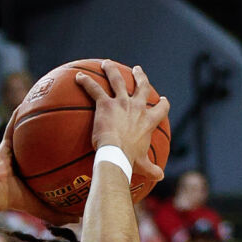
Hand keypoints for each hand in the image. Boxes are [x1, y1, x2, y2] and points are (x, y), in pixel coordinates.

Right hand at [0, 111, 74, 224]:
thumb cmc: (18, 200)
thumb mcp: (44, 208)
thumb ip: (61, 214)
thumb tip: (79, 219)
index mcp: (35, 171)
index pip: (53, 158)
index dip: (65, 149)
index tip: (81, 139)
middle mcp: (26, 157)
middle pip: (43, 139)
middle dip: (55, 127)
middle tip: (70, 116)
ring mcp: (15, 148)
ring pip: (28, 128)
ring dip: (37, 114)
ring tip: (51, 100)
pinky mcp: (5, 142)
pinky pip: (13, 124)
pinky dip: (19, 113)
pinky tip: (29, 100)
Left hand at [75, 61, 170, 190]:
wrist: (116, 155)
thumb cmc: (129, 161)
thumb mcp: (143, 165)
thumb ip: (152, 169)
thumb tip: (160, 177)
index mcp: (148, 120)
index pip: (161, 109)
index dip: (162, 103)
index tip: (162, 99)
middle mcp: (136, 107)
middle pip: (141, 86)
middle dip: (140, 76)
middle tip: (136, 70)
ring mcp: (121, 103)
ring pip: (117, 80)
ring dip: (111, 70)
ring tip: (107, 64)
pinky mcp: (105, 104)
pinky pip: (94, 89)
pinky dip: (85, 82)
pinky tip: (78, 77)